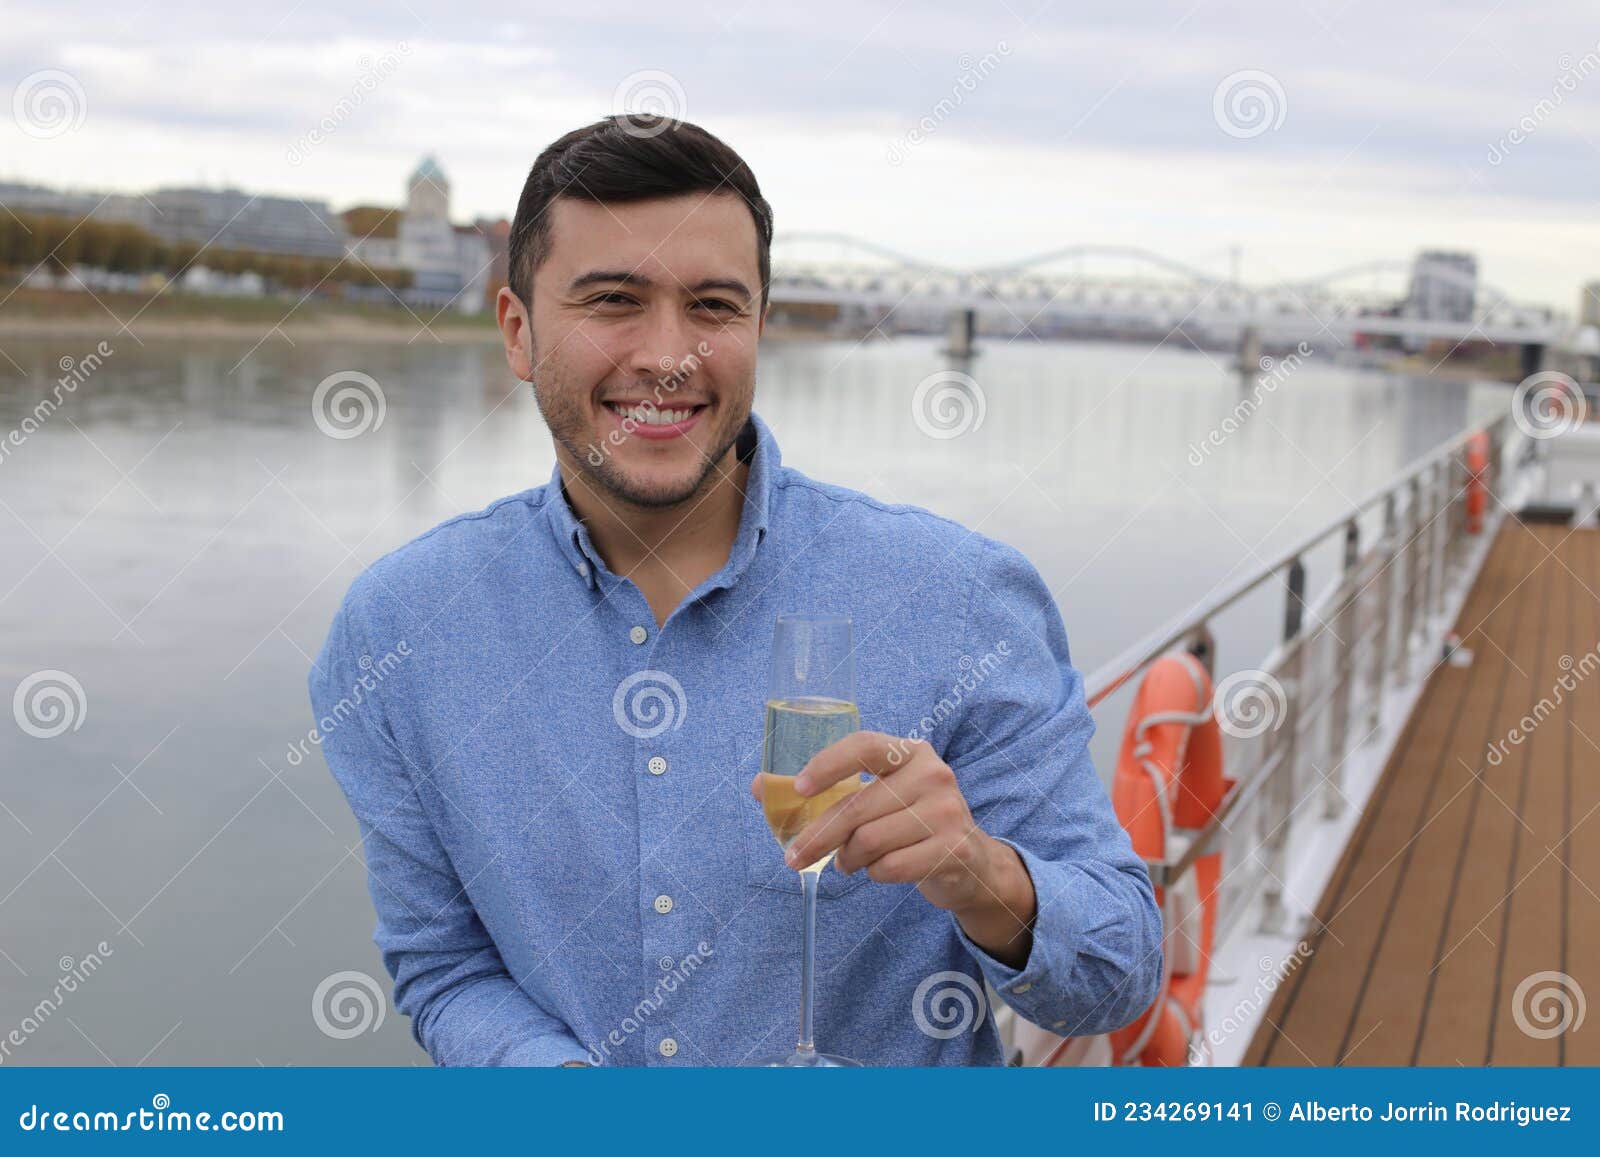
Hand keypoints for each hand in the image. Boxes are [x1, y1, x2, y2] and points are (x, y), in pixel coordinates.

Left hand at [749, 731, 1036, 966]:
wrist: (972, 863)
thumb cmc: (911, 824)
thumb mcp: (878, 797)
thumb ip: (826, 791)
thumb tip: (761, 788)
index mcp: (912, 753)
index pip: (864, 747)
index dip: (827, 765)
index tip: (798, 788)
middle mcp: (933, 775)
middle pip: (857, 807)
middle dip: (817, 835)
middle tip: (793, 856)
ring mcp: (947, 812)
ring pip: (869, 841)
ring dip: (848, 859)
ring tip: (847, 862)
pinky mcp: (953, 849)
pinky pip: (890, 867)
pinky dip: (873, 874)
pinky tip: (876, 870)